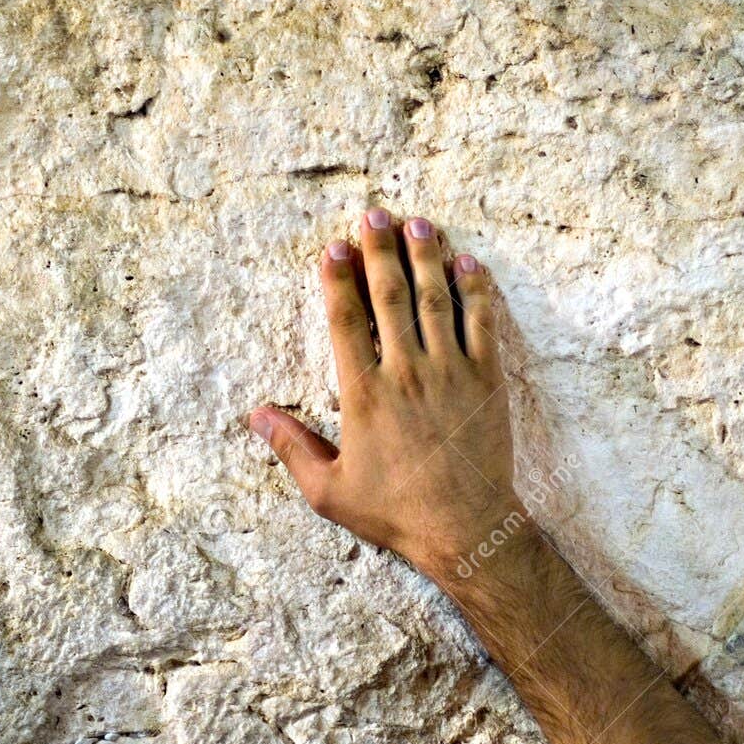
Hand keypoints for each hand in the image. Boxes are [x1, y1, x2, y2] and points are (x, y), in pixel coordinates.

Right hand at [249, 209, 521, 586]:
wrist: (466, 529)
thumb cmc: (394, 512)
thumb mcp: (329, 490)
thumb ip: (291, 448)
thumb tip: (255, 416)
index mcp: (364, 395)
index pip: (347, 322)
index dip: (339, 280)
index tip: (334, 247)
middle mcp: (406, 373)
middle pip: (390, 296)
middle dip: (380, 250)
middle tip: (374, 214)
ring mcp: (451, 373)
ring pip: (435, 300)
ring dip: (426, 257)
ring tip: (418, 223)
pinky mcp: (487, 381)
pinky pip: (482, 324)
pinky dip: (476, 292)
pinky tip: (469, 264)